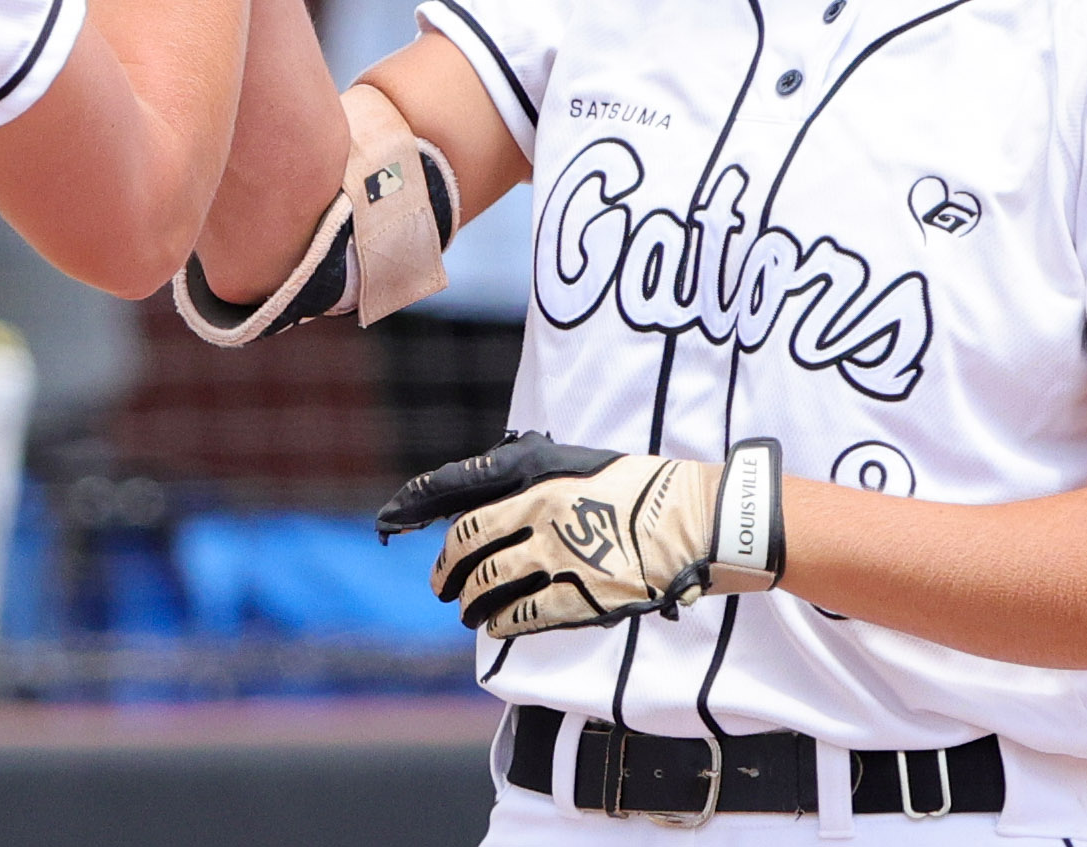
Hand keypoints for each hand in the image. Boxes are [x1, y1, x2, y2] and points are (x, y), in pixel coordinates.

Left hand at [378, 432, 782, 637]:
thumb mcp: (575, 462)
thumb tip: (484, 483)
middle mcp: (539, 520)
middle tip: (441, 583)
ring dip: (468, 602)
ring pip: (489, 587)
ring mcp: (560, 562)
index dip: (419, 514)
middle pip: (467, 549)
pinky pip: (524, 617)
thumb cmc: (637, 485)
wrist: (694, 520)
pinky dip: (501, 622)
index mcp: (536, 482)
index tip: (392, 522)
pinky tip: (495, 625)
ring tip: (463, 610)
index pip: (459, 500)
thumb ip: (528, 474)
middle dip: (445, 570)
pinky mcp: (582, 599)